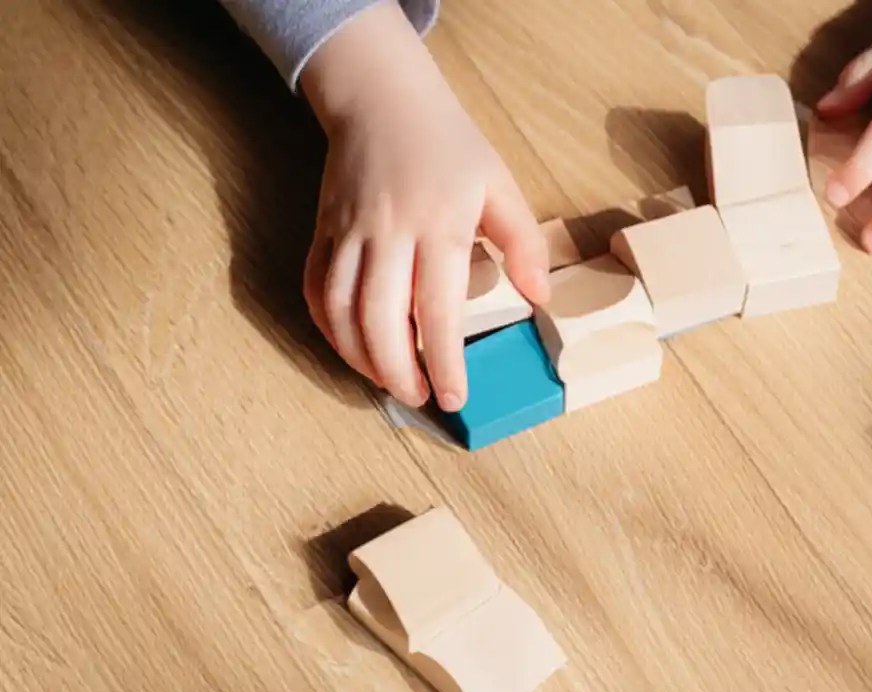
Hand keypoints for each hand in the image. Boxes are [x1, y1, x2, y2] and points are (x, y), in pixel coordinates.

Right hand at [299, 1, 548, 409]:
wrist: (381, 97)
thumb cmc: (448, 143)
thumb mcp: (500, 184)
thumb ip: (523, 243)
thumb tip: (540, 297)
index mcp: (438, 223)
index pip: (439, 308)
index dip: (443, 360)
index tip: (454, 397)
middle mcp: (388, 232)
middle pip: (380, 319)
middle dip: (397, 371)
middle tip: (420, 397)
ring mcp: (348, 232)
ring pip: (340, 311)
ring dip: (360, 358)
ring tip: (388, 382)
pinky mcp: (323, 230)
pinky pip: (314, 289)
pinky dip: (328, 329)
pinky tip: (351, 348)